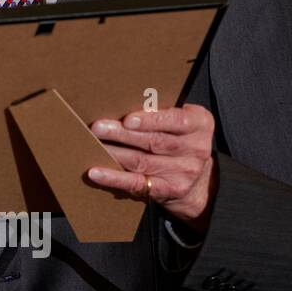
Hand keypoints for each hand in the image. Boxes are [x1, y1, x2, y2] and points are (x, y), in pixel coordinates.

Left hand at [86, 105, 218, 230]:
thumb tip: (120, 100)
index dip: (150, 120)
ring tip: (91, 145)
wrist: (199, 179)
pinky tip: (96, 172)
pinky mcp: (170, 190)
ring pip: (142, 161)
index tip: (128, 119)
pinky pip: (137, 183)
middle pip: (154, 141)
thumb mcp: (180, 120)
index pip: (175, 121)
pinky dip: (114, 178)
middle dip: (122, 134)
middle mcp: (196, 149)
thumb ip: (160, 110)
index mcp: (200, 124)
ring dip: (113, 153)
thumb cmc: (179, 137)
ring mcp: (185, 172)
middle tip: (98, 128)